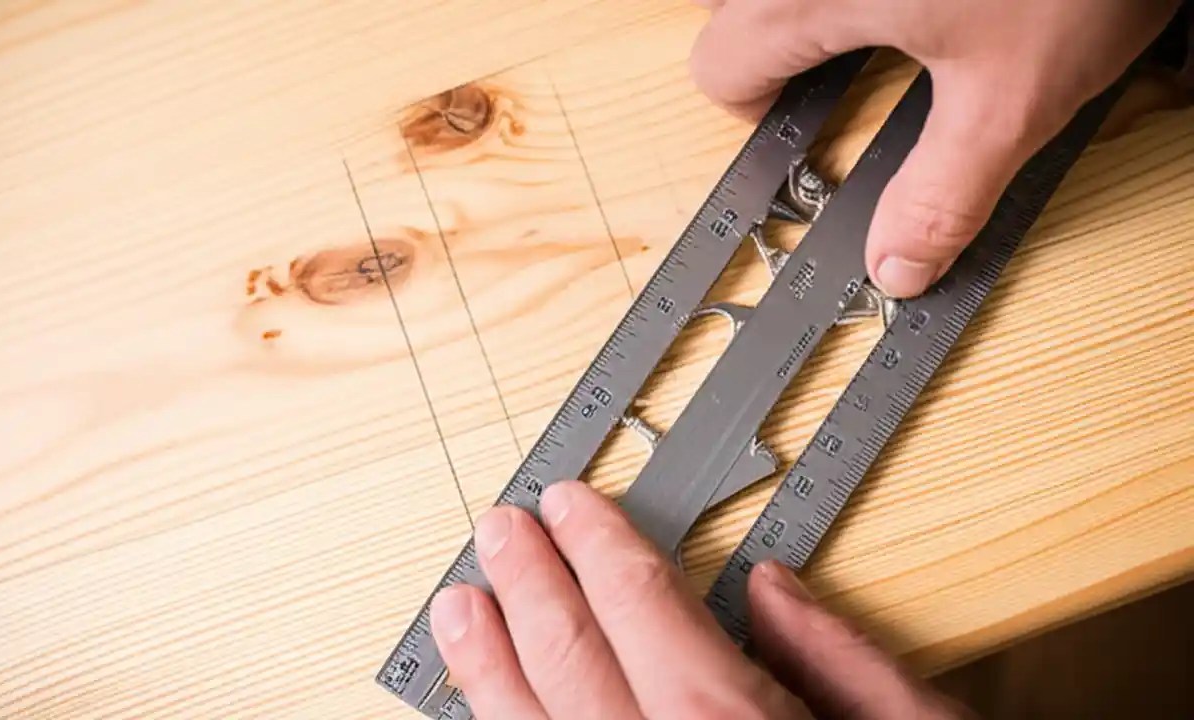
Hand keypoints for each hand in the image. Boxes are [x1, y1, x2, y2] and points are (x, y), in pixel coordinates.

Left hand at [429, 481, 971, 718]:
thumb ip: (840, 660)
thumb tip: (770, 592)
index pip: (641, 606)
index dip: (597, 545)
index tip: (568, 506)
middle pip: (569, 660)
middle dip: (527, 586)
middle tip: (498, 535)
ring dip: (488, 669)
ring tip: (458, 614)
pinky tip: (492, 718)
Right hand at [688, 0, 1181, 297]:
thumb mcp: (1012, 100)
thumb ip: (943, 194)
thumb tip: (898, 263)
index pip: (720, 65)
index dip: (757, 112)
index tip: (802, 121)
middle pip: (732, 5)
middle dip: (771, 37)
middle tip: (834, 57)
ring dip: (806, 2)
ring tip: (876, 14)